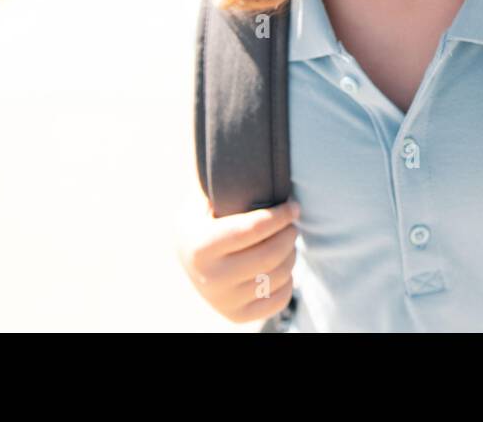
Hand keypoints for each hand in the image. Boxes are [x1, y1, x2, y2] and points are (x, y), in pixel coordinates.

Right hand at [174, 193, 299, 323]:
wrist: (188, 260)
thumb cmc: (202, 221)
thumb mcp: (200, 201)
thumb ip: (221, 186)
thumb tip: (250, 165)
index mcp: (200, 246)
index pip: (253, 229)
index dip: (280, 216)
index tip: (293, 206)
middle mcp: (210, 279)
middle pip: (270, 255)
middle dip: (289, 235)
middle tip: (293, 224)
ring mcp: (224, 302)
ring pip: (278, 276)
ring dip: (291, 255)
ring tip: (286, 241)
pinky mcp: (238, 316)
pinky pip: (279, 299)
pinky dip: (288, 280)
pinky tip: (280, 265)